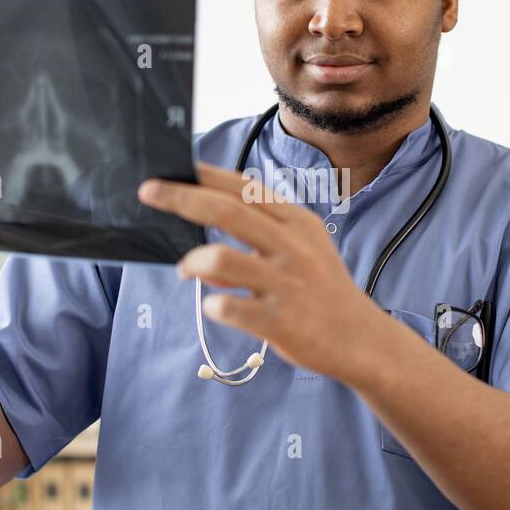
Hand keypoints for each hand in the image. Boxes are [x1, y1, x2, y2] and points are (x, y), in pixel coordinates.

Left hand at [137, 161, 384, 378]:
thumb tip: (211, 215)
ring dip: (192, 263)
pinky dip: (213, 306)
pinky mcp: (279, 321)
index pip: (243, 187)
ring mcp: (286, 284)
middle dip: (180, 197)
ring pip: (219, 259)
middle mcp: (293, 247)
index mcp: (297, 222)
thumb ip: (264, 228)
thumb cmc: (322, 288)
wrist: (360, 339)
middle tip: (149, 192)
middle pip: (226, 210)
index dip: (203, 175)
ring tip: (186, 271)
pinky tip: (218, 307)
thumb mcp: (305, 245)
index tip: (170, 169)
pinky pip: (226, 307)